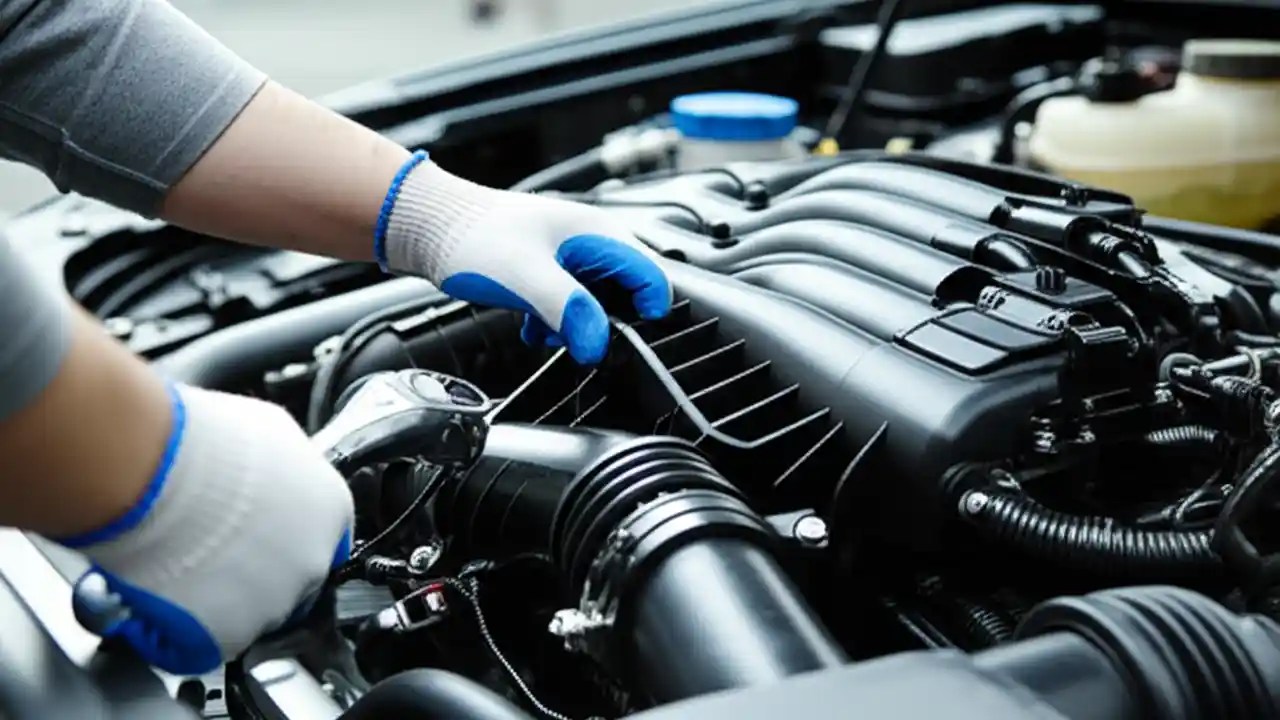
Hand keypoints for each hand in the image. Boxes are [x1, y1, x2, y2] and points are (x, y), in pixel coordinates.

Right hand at [62, 384, 352, 675]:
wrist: (150, 470)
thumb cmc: (199, 441)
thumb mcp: (268, 430)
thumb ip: (289, 464)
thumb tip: (278, 471)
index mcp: (332, 510)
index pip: (323, 540)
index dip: (285, 541)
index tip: (260, 540)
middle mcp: (313, 561)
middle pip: (293, 582)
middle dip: (256, 574)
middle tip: (210, 553)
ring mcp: (275, 603)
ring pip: (252, 615)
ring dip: (221, 601)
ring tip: (179, 567)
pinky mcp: (229, 637)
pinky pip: (209, 643)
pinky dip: (185, 629)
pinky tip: (163, 597)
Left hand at [377, 152, 672, 364]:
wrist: (425, 225)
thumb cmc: (472, 236)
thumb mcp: (527, 278)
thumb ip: (571, 311)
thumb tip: (599, 345)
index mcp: (599, 233)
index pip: (653, 278)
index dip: (647, 314)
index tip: (620, 339)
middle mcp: (591, 241)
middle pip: (628, 294)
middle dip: (606, 324)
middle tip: (575, 337)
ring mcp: (570, 254)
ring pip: (597, 303)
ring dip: (577, 325)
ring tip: (546, 329)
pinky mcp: (548, 269)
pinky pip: (570, 304)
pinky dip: (556, 321)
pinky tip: (533, 326)